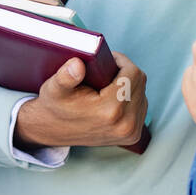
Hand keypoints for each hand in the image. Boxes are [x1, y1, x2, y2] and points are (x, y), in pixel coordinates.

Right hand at [14, 51, 147, 148]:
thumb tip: (78, 64)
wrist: (53, 132)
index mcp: (110, 111)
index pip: (132, 73)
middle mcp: (126, 124)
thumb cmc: (55, 106)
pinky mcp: (133, 136)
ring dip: (129, 84)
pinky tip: (114, 95)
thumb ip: (65, 76)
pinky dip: (130, 97)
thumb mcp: (53, 88)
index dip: (121, 61)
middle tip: (105, 69)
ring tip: (108, 82)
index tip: (106, 59)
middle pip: (140, 82)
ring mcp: (131, 132)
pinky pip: (141, 106)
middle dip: (125, 71)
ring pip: (142, 93)